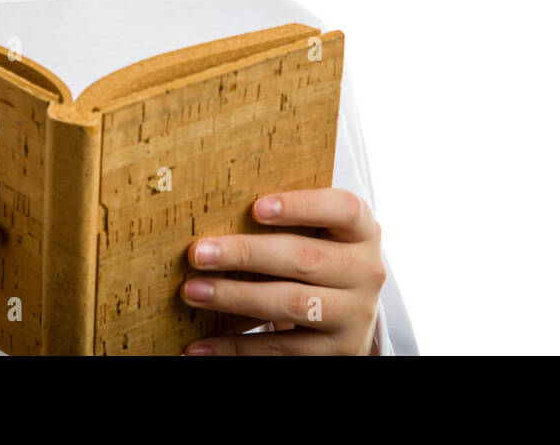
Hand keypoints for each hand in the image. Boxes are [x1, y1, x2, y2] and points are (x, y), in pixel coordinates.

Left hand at [179, 187, 385, 354]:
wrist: (348, 314)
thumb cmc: (318, 256)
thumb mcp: (318, 233)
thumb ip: (287, 218)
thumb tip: (217, 208)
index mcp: (362, 230)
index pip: (342, 209)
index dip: (300, 206)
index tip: (255, 208)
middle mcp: (366, 272)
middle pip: (304, 258)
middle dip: (245, 254)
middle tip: (198, 253)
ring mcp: (354, 315)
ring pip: (291, 303)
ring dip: (235, 297)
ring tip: (193, 291)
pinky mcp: (335, 352)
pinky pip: (281, 350)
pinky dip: (236, 346)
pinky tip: (202, 344)